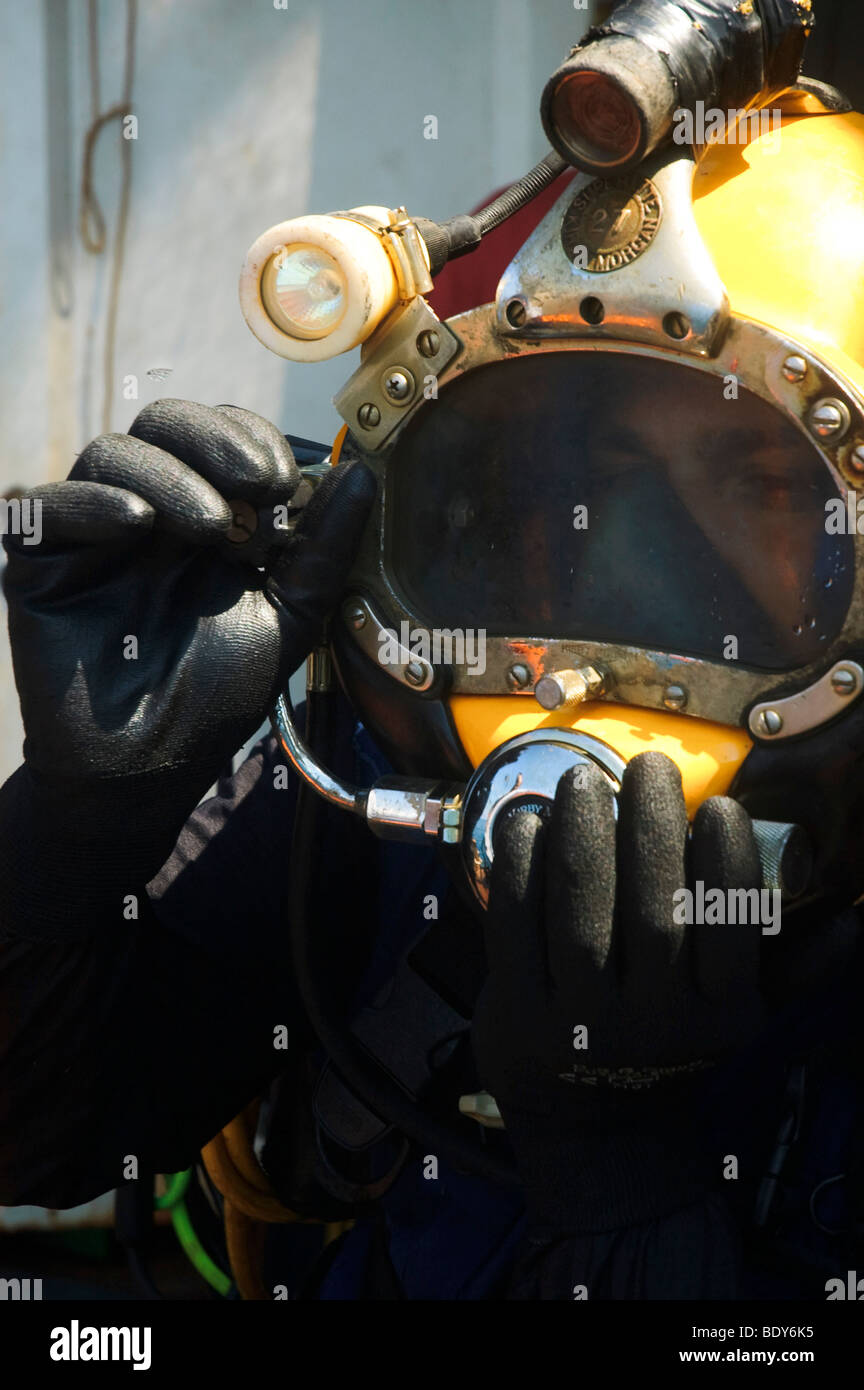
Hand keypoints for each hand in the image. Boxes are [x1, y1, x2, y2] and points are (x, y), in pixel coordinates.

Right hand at [3, 399, 373, 789]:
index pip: (220, 437)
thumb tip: (360, 476)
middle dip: (216, 441)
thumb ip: (323, 550)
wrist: (149, 771)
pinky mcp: (39, 563)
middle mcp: (148, 513)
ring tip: (214, 526)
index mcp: (205, 514)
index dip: (251, 440)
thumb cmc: (216, 697)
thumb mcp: (288, 618)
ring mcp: (92, 534)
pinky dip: (95, 502)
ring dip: (171, 475)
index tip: (285, 482)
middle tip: (259, 485)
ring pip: (111, 453)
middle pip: (164, 425)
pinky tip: (139, 525)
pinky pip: (48, 505)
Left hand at [471, 751, 766, 1227]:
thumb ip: (792, 968)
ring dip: (582, 837)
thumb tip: (851, 919)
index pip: (727, 934)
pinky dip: (519, 867)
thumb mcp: (740, 1021)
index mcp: (716, 1018)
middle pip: (651, 914)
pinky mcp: (518, 1013)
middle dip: (650, 829)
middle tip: (650, 767)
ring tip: (585, 780)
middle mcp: (650, 1022)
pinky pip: (516, 926)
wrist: (597, 1131)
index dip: (725, 864)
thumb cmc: (675, 1051)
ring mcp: (578, 1021)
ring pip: (580, 915)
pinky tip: (528, 820)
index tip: (720, 806)